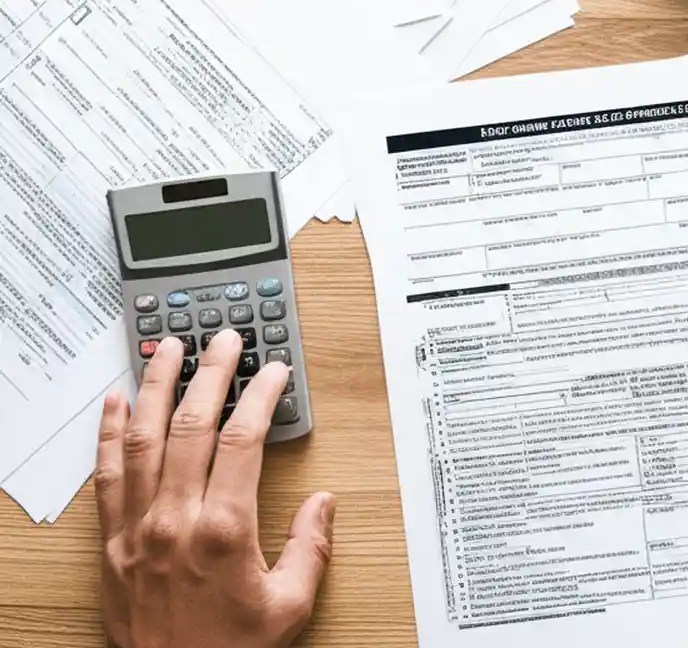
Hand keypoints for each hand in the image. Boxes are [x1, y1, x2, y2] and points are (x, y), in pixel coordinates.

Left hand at [94, 330, 334, 647]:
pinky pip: (106, 475)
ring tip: (167, 349)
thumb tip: (324, 503)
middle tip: (222, 338)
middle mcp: (176, 520)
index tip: (273, 371)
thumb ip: (311, 548)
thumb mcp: (289, 606)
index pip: (243, 441)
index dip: (260, 396)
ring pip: (144, 440)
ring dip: (157, 388)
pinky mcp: (112, 542)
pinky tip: (115, 403)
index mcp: (225, 530)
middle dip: (210, 374)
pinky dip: (108, 434)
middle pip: (193, 427)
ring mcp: (138, 528)